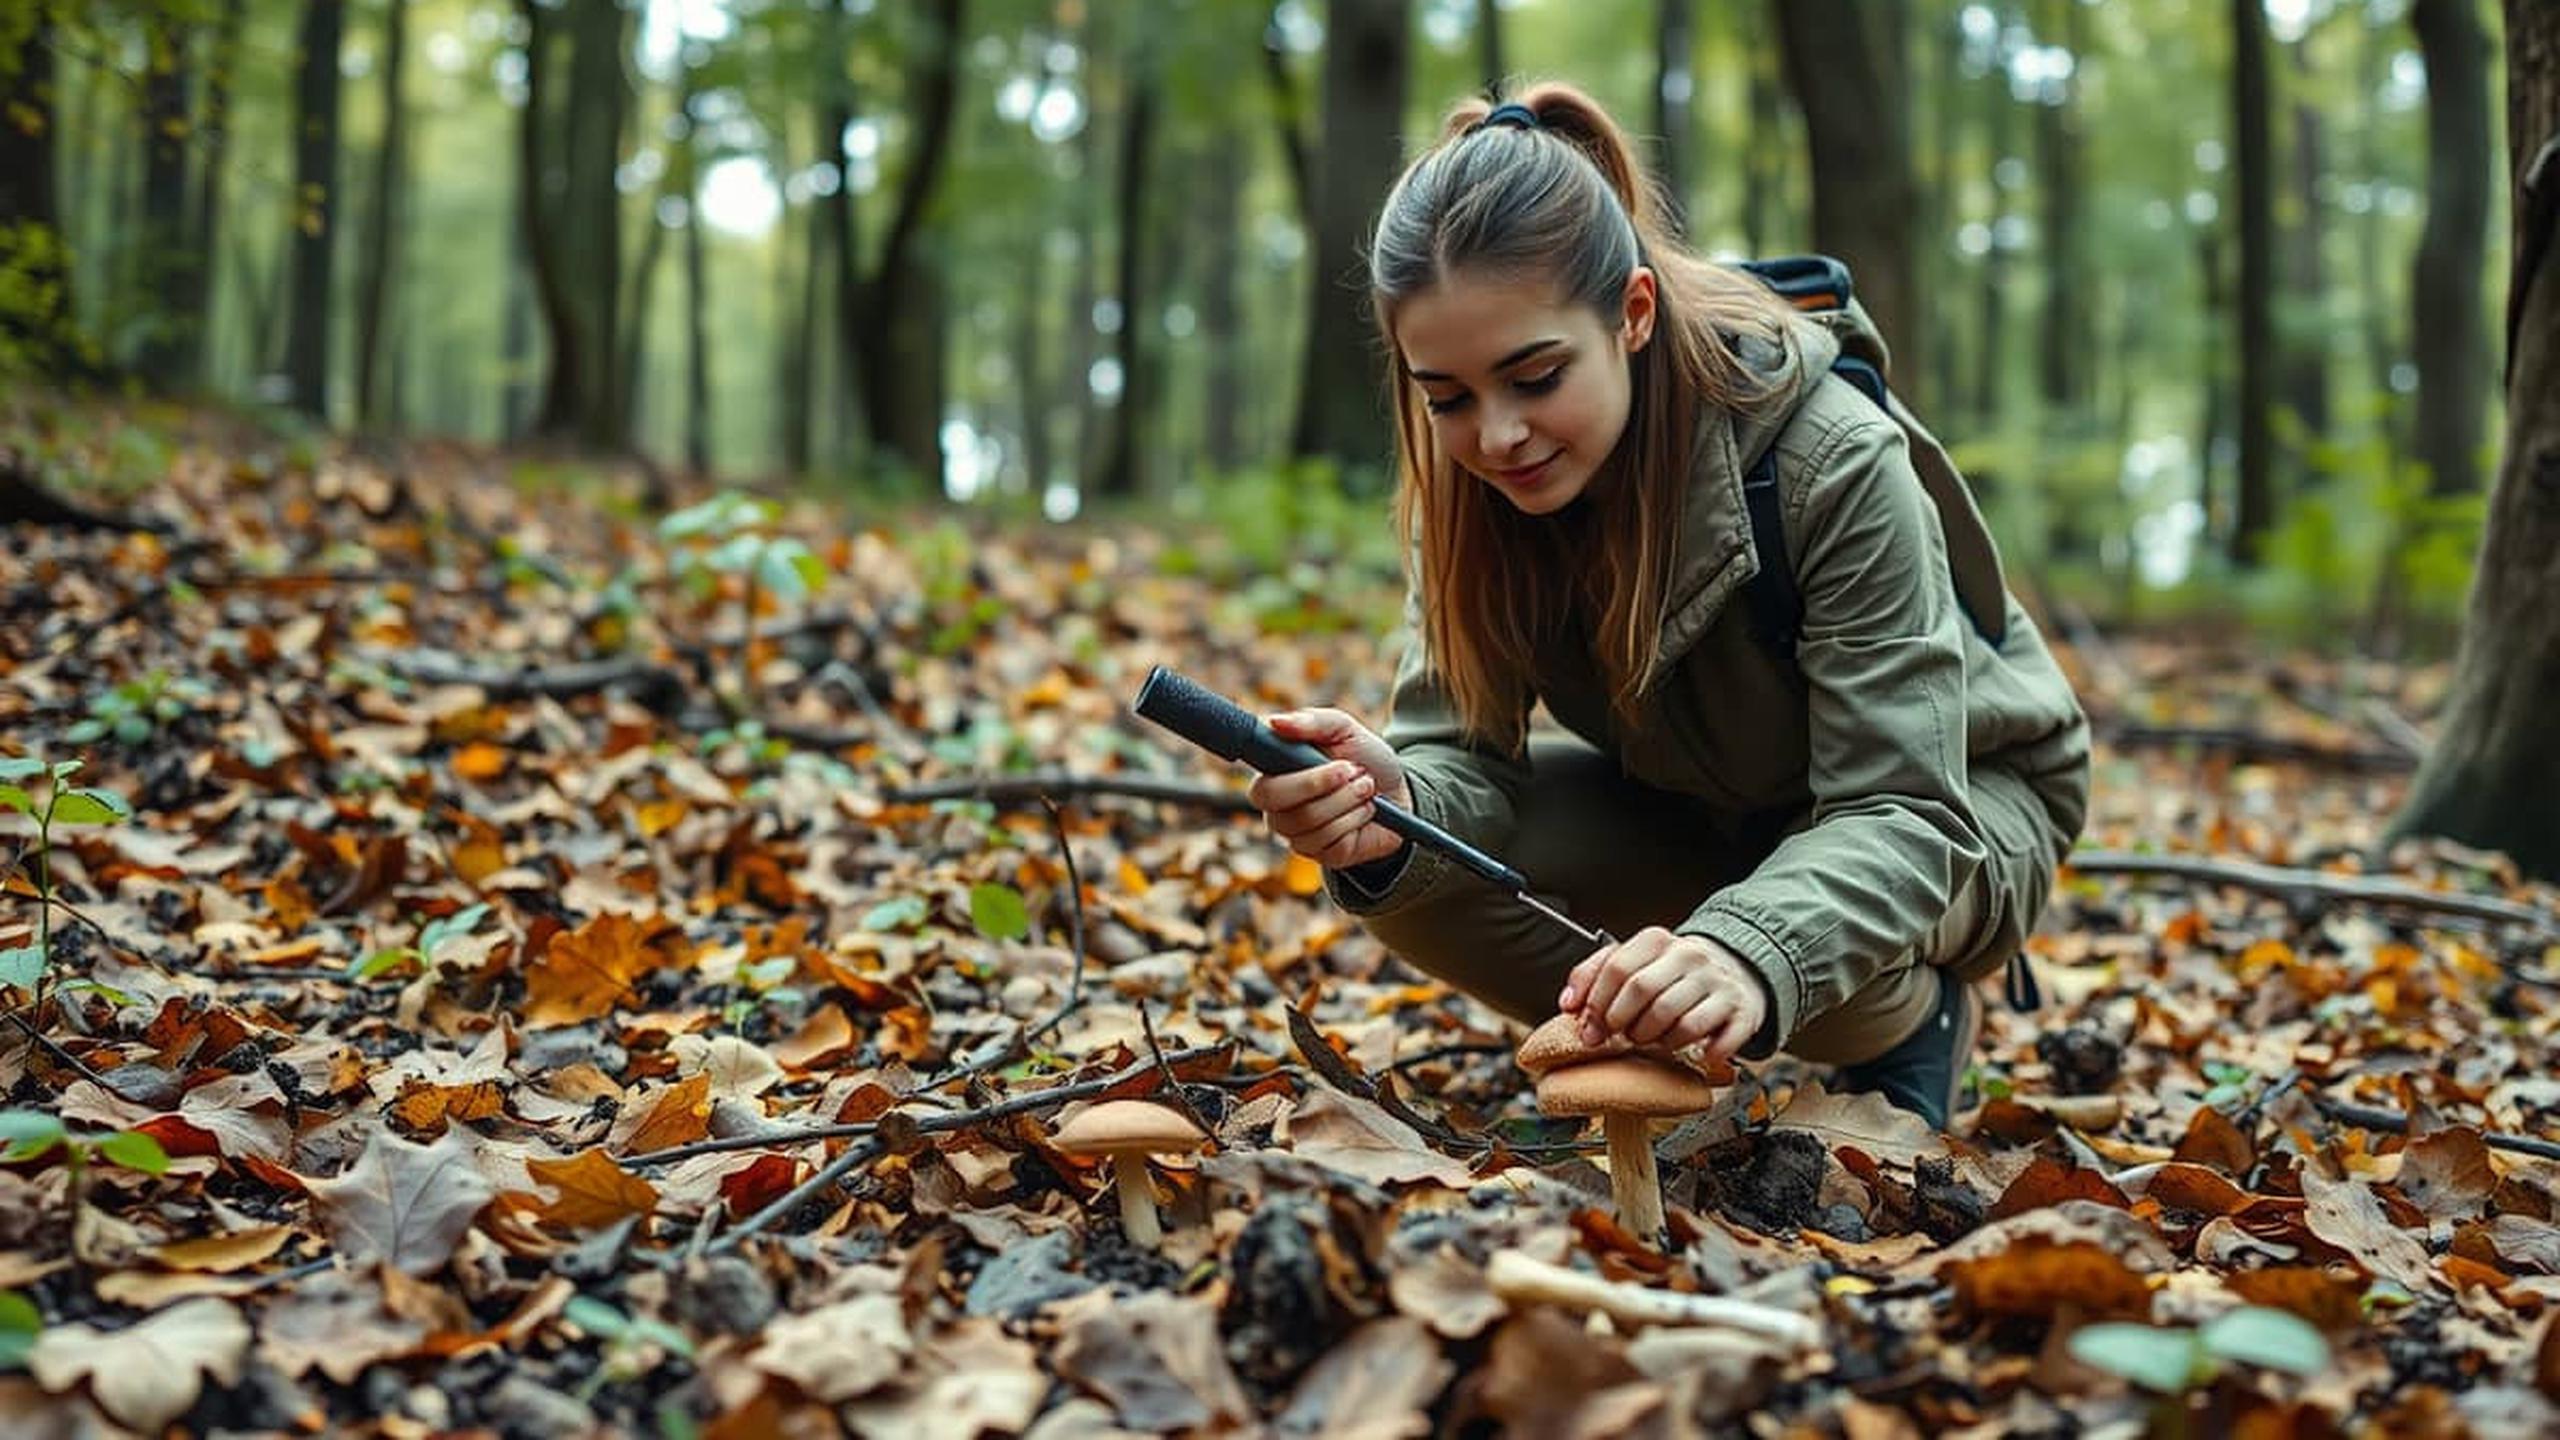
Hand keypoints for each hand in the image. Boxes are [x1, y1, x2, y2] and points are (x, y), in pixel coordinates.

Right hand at [1245, 708, 1411, 869]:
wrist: (1399, 792)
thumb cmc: (1365, 758)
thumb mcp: (1345, 729)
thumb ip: (1312, 721)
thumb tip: (1276, 722)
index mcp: (1275, 777)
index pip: (1260, 787)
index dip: (1287, 775)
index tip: (1320, 756)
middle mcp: (1278, 809)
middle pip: (1278, 805)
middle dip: (1321, 784)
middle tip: (1353, 770)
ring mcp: (1298, 835)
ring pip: (1309, 821)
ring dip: (1347, 799)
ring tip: (1365, 787)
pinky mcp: (1322, 855)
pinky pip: (1330, 842)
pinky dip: (1356, 819)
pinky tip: (1366, 810)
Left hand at [1557, 927, 1767, 1061]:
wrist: (1732, 970)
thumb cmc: (1672, 973)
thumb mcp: (1634, 962)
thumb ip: (1595, 975)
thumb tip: (1568, 1003)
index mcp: (1657, 940)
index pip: (1617, 968)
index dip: (1597, 1004)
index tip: (1589, 1029)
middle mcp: (1690, 956)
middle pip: (1643, 991)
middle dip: (1623, 1023)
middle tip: (1621, 1037)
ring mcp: (1718, 982)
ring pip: (1678, 1021)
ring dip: (1657, 1041)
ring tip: (1652, 1041)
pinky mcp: (1741, 1010)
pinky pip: (1716, 1042)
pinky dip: (1699, 1053)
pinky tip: (1691, 1050)